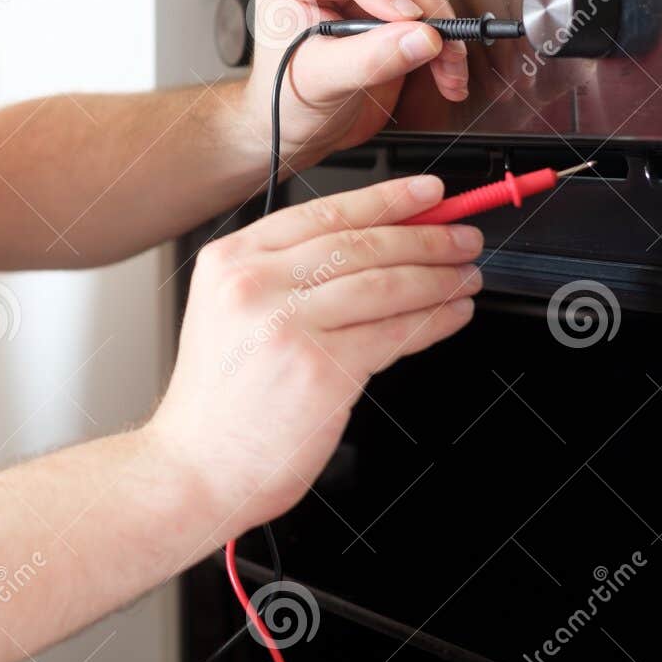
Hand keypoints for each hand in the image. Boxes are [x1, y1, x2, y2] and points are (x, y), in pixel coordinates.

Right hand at [143, 175, 481, 539]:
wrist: (196, 467)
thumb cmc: (220, 401)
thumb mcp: (231, 313)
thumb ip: (287, 275)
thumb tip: (377, 242)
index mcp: (230, 261)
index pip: (323, 213)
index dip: (387, 199)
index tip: (428, 194)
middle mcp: (255, 285)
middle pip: (361, 245)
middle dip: (425, 236)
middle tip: (461, 236)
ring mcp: (287, 326)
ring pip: (385, 285)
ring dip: (438, 277)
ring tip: (465, 275)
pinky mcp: (321, 370)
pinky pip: (393, 334)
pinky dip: (433, 320)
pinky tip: (451, 314)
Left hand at [242, 0, 469, 175]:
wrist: (296, 130)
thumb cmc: (284, 101)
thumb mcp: (320, 80)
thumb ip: (369, 58)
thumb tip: (421, 38)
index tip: (404, 17)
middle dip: (423, 11)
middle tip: (439, 46)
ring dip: (441, 31)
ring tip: (449, 69)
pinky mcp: (386, 16)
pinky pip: (426, 17)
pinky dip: (443, 46)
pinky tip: (449, 74)